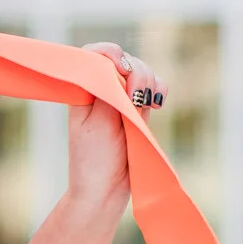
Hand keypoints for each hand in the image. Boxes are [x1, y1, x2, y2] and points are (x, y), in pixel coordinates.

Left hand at [68, 43, 165, 213]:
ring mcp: (120, 99)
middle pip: (124, 61)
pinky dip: (159, 89)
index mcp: (83, 90)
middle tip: (137, 99)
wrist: (105, 190)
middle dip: (136, 72)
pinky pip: (153, 89)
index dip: (111, 53)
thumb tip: (125, 68)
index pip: (95, 55)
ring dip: (150, 81)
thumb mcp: (99, 123)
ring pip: (142, 73)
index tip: (122, 67)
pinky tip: (158, 101)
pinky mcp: (137, 110)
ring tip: (147, 103)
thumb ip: (112, 93)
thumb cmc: (94, 158)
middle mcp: (101, 90)